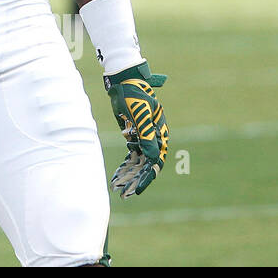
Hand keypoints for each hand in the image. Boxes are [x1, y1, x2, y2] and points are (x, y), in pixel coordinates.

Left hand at [104, 62, 169, 197]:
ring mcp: (144, 139)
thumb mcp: (141, 115)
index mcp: (160, 135)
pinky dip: (124, 166)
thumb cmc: (135, 96)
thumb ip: (147, 135)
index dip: (146, 177)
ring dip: (128, 176)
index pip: (155, 162)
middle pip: (146, 166)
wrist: (124, 82)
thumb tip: (153, 158)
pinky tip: (116, 177)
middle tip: (124, 194)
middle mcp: (154, 140)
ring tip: (117, 189)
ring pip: (137, 163)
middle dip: (135, 181)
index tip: (136, 189)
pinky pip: (130, 156)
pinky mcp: (133, 137)